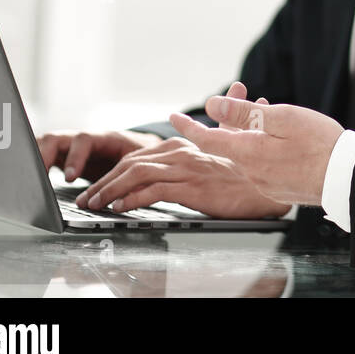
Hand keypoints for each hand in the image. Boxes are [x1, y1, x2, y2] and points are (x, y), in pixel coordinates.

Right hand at [37, 129, 162, 182]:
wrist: (141, 150)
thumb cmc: (142, 155)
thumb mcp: (141, 163)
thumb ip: (134, 176)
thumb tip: (131, 194)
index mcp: (104, 138)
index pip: (83, 140)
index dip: (75, 157)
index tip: (70, 177)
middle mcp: (83, 140)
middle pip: (55, 138)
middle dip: (44, 156)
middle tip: (38, 178)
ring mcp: (70, 148)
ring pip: (45, 145)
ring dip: (34, 160)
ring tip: (28, 180)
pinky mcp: (63, 158)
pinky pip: (43, 157)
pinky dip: (34, 167)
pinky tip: (29, 182)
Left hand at [75, 136, 291, 218]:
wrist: (267, 188)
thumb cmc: (242, 177)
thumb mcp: (214, 160)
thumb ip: (192, 156)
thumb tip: (167, 164)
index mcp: (184, 145)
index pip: (137, 156)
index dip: (112, 172)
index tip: (97, 187)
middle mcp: (182, 152)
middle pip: (131, 163)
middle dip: (103, 182)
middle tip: (87, 199)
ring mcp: (187, 168)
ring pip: (136, 174)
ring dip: (110, 191)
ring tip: (95, 205)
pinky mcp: (193, 187)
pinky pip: (154, 190)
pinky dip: (132, 199)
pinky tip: (120, 208)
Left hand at [170, 96, 343, 207]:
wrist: (347, 177)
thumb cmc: (320, 145)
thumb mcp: (282, 118)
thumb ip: (244, 112)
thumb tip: (213, 104)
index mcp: (248, 152)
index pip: (206, 139)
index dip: (188, 127)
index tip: (173, 118)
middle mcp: (251, 172)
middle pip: (229, 145)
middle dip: (231, 122)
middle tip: (241, 96)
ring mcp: (265, 184)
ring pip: (248, 154)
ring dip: (251, 134)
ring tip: (269, 111)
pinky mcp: (279, 190)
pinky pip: (262, 166)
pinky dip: (263, 149)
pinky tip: (282, 139)